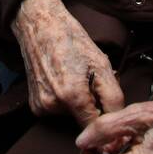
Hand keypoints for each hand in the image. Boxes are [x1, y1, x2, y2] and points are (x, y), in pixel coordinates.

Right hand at [10, 0, 123, 126]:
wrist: (41, 27)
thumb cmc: (72, 40)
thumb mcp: (101, 64)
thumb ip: (113, 96)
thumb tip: (118, 120)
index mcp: (72, 95)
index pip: (96, 126)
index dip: (106, 118)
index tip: (109, 107)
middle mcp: (53, 105)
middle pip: (84, 121)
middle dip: (93, 107)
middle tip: (93, 85)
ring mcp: (41, 107)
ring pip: (71, 116)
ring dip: (79, 104)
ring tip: (76, 79)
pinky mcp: (35, 106)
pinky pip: (58, 111)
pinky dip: (64, 101)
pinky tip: (63, 82)